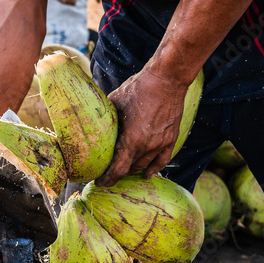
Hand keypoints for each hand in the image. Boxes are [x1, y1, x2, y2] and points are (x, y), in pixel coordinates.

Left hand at [96, 65, 189, 186]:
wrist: (167, 80)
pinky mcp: (170, 139)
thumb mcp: (115, 101)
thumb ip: (106, 116)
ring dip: (133, 169)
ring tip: (124, 170)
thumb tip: (92, 121)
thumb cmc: (139, 88)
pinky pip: (162, 161)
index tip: (100, 182)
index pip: (118, 170)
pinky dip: (153, 169)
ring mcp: (160, 144)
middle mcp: (146, 146)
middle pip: (130, 169)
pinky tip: (147, 173)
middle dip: (118, 173)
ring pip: (144, 166)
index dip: (108, 179)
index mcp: (131, 140)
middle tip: (108, 173)